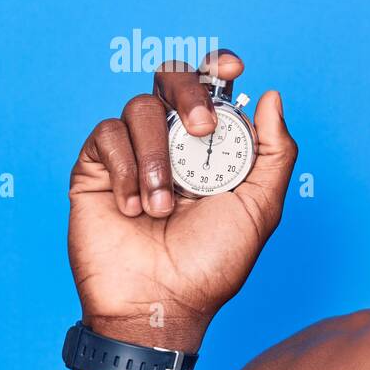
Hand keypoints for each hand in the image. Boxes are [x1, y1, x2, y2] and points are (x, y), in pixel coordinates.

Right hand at [67, 49, 297, 347]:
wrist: (163, 302)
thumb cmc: (214, 262)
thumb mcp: (260, 207)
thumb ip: (274, 152)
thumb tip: (270, 96)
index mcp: (213, 147)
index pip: (211, 88)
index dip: (217, 67)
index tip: (232, 69)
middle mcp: (173, 143)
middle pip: (171, 78)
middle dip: (190, 94)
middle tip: (202, 129)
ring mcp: (133, 153)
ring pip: (139, 108)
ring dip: (158, 156)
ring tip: (164, 206)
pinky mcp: (95, 168)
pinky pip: (106, 136)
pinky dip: (126, 170)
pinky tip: (135, 209)